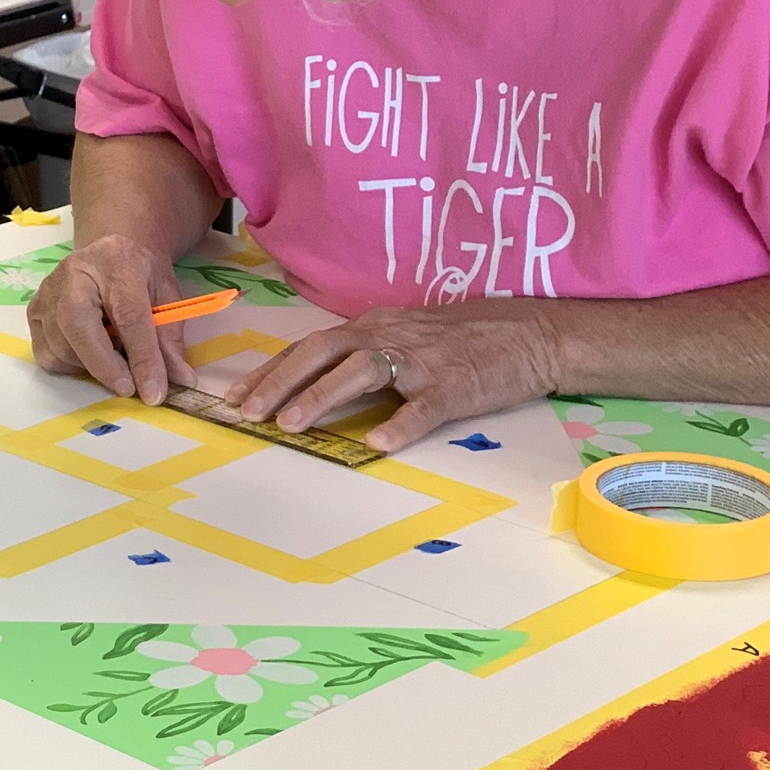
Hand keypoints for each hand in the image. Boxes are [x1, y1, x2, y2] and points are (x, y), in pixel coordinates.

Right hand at [27, 233, 195, 403]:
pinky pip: (45, 353)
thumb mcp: (167, 298)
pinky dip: (69, 365)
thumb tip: (180, 380)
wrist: (109, 254)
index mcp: (116, 262)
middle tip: (128, 388)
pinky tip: (89, 355)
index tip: (154, 392)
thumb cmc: (139, 276)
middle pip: (77, 324)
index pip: (128, 314)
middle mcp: (73, 273)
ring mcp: (47, 292)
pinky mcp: (34, 310)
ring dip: (89, 367)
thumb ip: (170, 339)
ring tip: (114, 360)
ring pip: (59, 344)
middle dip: (103, 365)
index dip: (142, 357)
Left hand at [226, 301, 563, 453]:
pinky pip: (424, 406)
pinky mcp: (456, 386)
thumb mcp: (404, 334)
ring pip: (362, 372)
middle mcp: (389, 336)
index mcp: (372, 326)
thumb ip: (363, 352)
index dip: (271, 370)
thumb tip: (314, 378)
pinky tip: (377, 443)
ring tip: (290, 425)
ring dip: (321, 397)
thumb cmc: (463, 339)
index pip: (309, 346)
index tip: (237, 396)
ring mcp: (422, 360)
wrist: (531, 334)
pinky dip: (400, 424)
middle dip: (280, 382)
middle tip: (248, 413)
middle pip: (322, 352)